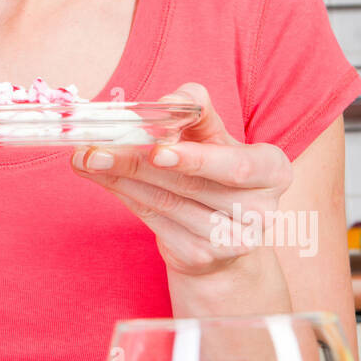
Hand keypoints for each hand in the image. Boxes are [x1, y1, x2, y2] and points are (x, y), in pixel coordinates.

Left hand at [71, 83, 293, 276]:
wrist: (221, 230)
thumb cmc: (217, 169)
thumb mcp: (215, 135)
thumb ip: (195, 110)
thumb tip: (167, 103)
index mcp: (272, 172)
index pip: (238, 166)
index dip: (199, 159)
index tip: (159, 149)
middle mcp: (259, 211)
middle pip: (191, 184)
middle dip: (139, 163)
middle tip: (99, 149)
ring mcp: (230, 241)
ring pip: (166, 203)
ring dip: (120, 177)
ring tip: (88, 157)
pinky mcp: (200, 257)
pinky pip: (154, 221)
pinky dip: (123, 195)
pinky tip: (102, 177)